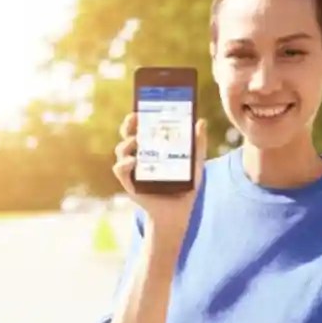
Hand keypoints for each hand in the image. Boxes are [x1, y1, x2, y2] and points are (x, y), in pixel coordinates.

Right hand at [111, 112, 207, 234]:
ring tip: (137, 141)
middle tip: (134, 118)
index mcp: (152, 149)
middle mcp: (139, 157)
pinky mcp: (130, 185)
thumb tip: (201, 121)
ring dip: (127, 143)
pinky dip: (124, 164)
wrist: (178, 214)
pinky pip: (120, 170)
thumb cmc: (185, 188)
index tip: (141, 108)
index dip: (138, 118)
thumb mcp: (195, 164)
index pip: (141, 129)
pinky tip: (133, 161)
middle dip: (128, 125)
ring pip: (121, 150)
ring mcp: (133, 171)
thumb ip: (198, 144)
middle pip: (128, 136)